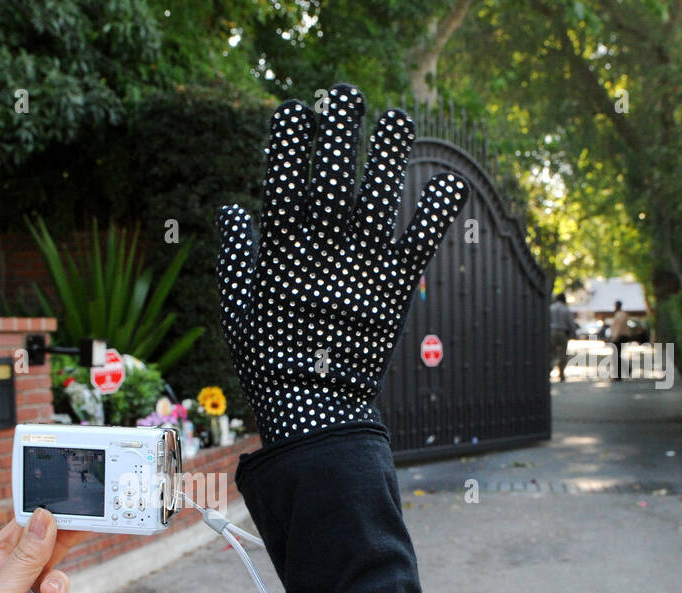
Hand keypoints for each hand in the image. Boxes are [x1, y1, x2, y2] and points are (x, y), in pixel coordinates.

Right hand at [216, 83, 468, 444]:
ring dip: (387, 156)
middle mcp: (321, 255)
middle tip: (344, 93)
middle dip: (338, 132)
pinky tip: (451, 183)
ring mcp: (360, 270)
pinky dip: (435, 213)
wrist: (314, 411)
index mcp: (279, 256)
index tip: (295, 108)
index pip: (282, 185)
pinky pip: (418, 242)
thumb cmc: (269, 359)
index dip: (289, 143)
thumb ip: (237, 257)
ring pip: (375, 199)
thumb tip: (230, 209)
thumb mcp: (239, 309)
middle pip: (330, 180)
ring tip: (397, 116)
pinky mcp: (394, 289)